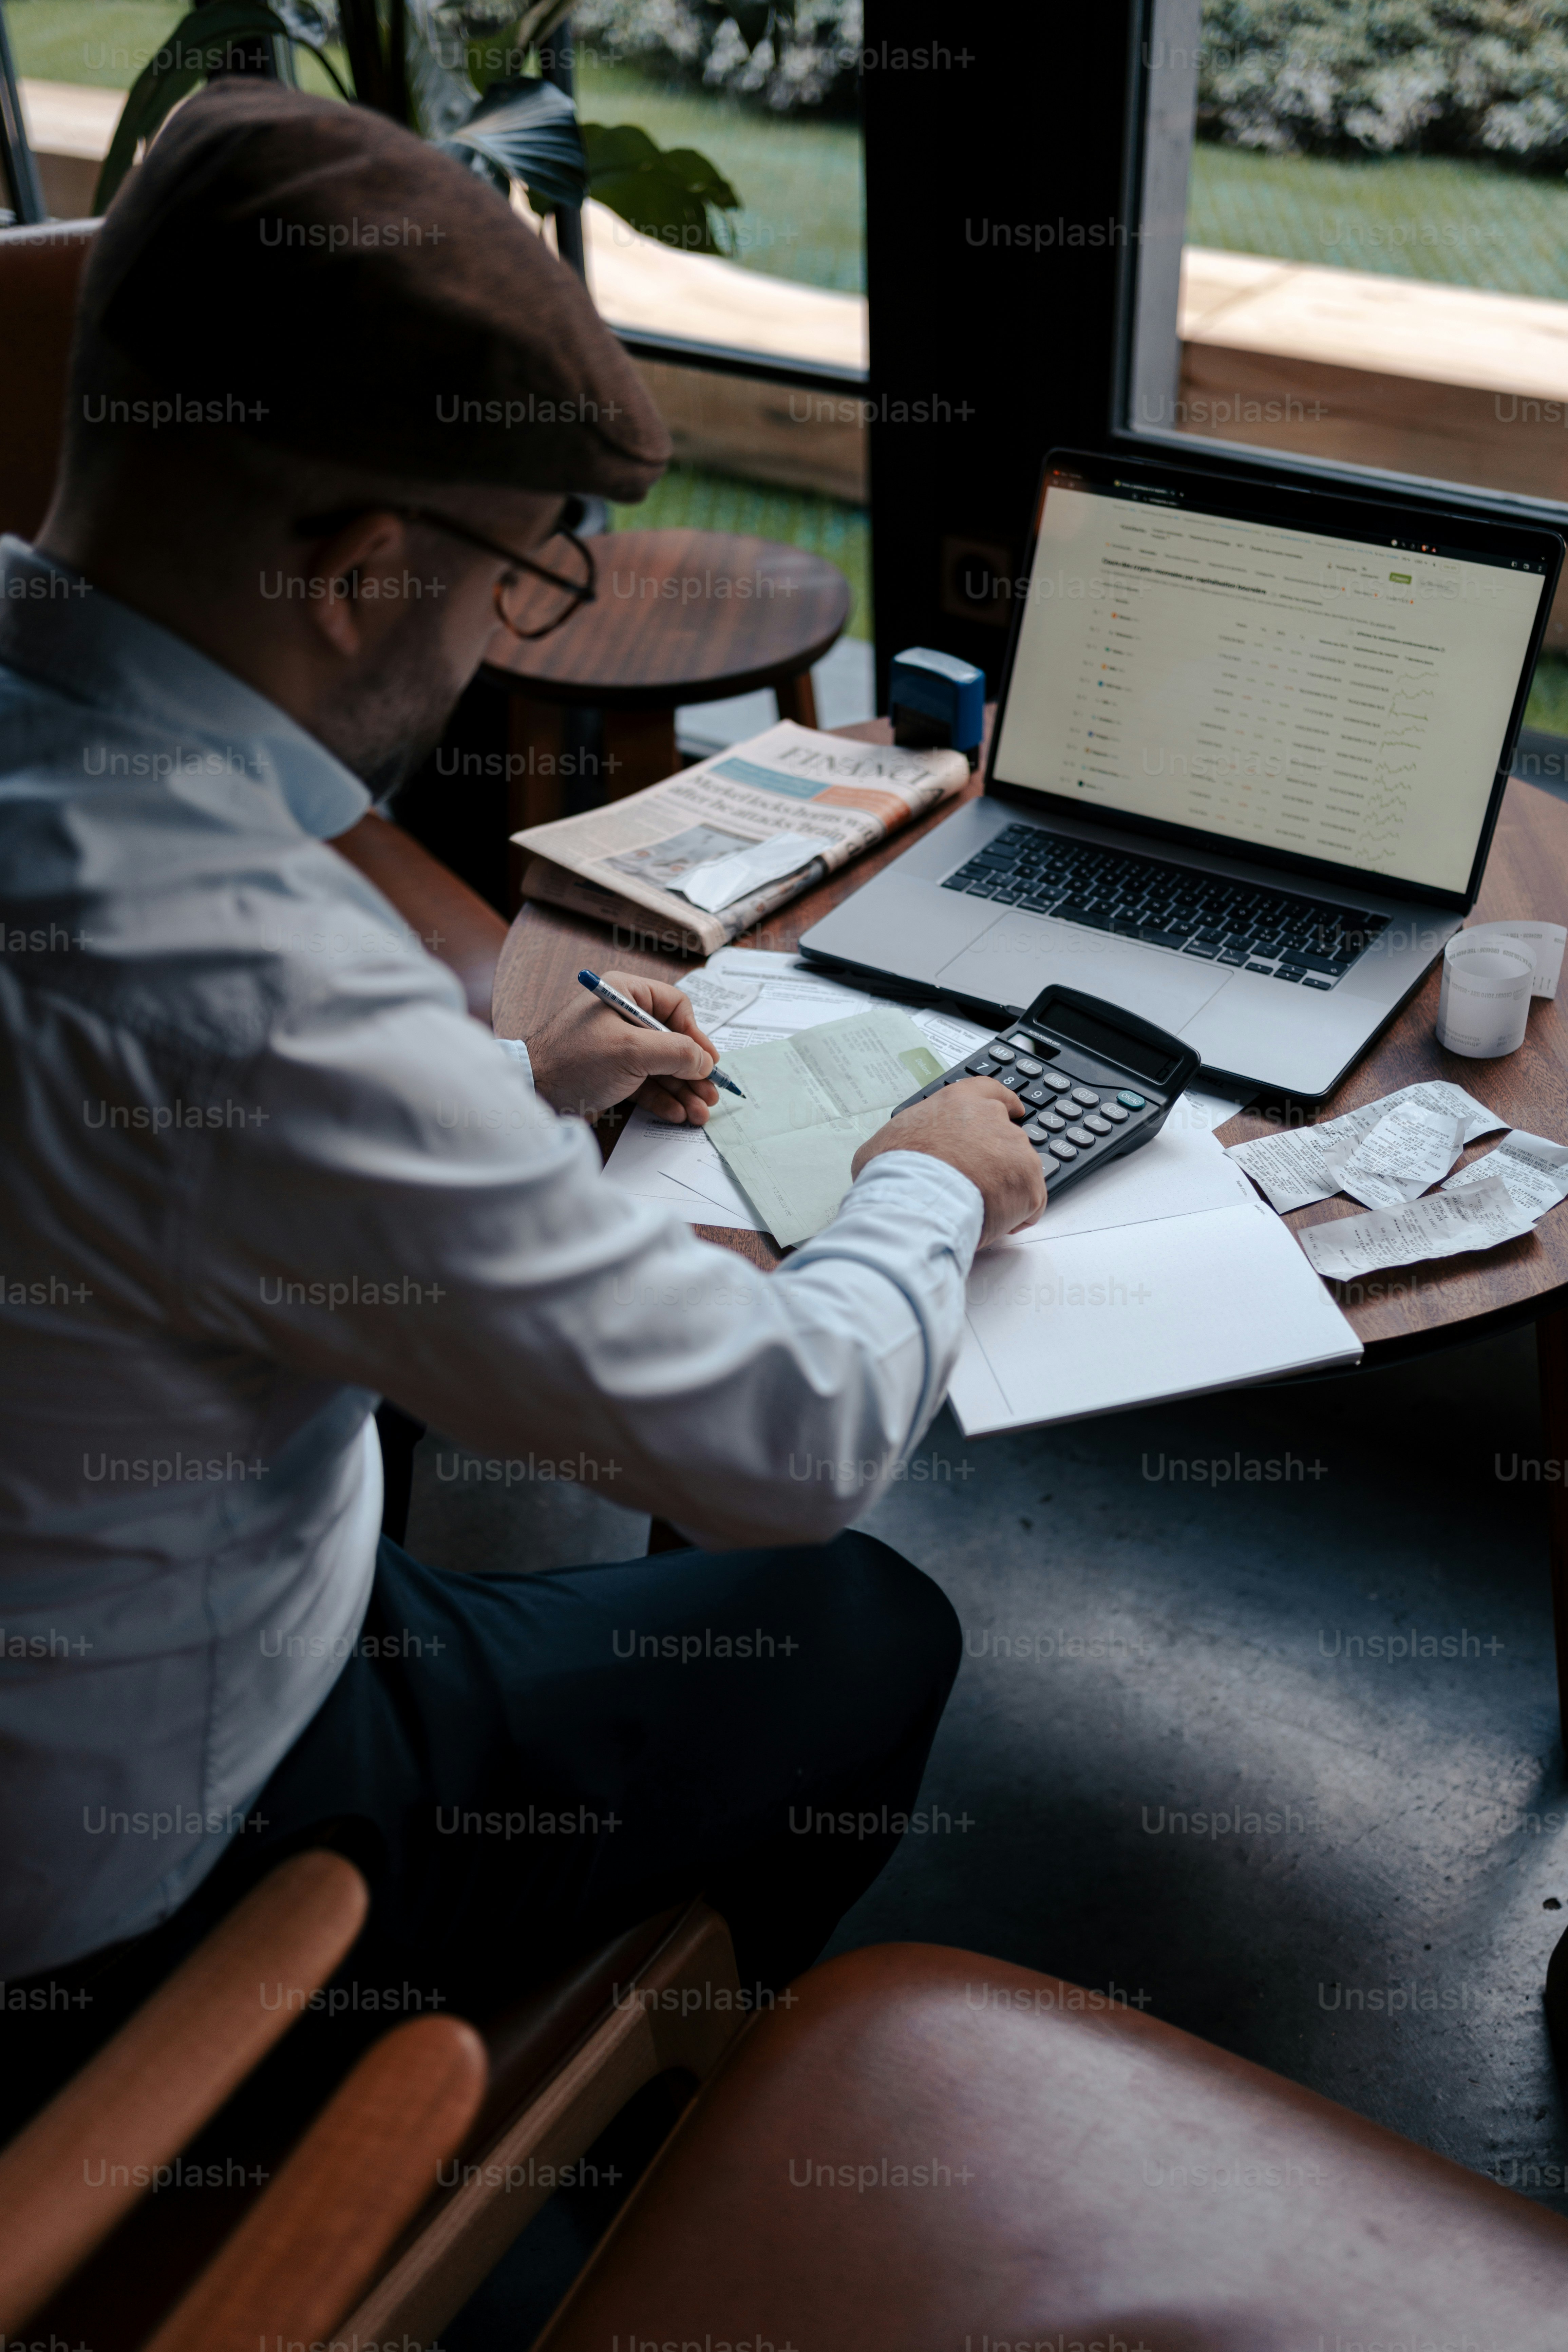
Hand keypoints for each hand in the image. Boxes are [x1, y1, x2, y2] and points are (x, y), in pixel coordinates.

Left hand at [524, 970, 720, 1123]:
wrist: (532, 1093)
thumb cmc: (575, 1061)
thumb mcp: (633, 1052)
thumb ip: (676, 1053)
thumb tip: (705, 1062)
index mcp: (624, 994)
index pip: (674, 1007)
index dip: (696, 1034)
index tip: (709, 1061)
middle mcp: (622, 1018)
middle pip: (672, 1042)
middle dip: (693, 1072)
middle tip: (711, 1095)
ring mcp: (617, 1048)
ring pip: (661, 1067)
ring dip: (683, 1091)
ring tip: (700, 1113)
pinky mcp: (611, 1075)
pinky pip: (646, 1085)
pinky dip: (663, 1099)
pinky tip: (678, 1114)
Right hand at [851, 1078, 1046, 1245]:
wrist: (914, 1200)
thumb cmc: (896, 1171)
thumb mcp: (886, 1142)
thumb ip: (904, 1139)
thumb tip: (895, 1154)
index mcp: (959, 1102)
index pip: (991, 1092)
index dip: (1004, 1103)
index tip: (1013, 1110)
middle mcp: (992, 1118)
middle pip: (1007, 1137)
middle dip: (996, 1161)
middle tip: (974, 1183)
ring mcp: (1015, 1149)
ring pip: (1019, 1172)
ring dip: (1004, 1189)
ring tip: (975, 1208)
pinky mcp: (1028, 1182)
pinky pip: (1030, 1203)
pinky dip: (1015, 1216)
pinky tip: (990, 1222)